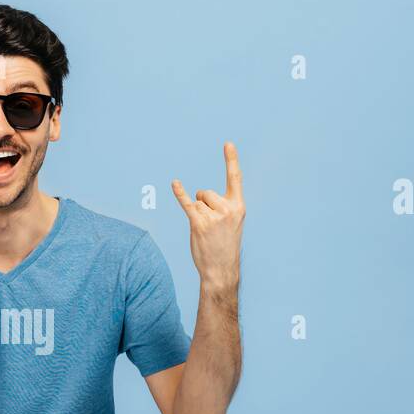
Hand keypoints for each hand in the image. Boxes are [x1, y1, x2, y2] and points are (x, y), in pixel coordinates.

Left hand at [172, 142, 244, 293]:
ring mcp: (213, 216)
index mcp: (238, 207)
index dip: (231, 160)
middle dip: (203, 205)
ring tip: (205, 232)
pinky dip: (179, 194)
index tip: (227, 144)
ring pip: (196, 202)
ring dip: (196, 215)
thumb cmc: (225, 246)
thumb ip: (223, 206)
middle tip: (211, 226)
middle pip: (205, 192)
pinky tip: (175, 183)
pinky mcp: (198, 224)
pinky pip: (187, 204)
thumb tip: (200, 196)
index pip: (235, 178)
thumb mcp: (232, 223)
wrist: (221, 269)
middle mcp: (227, 209)